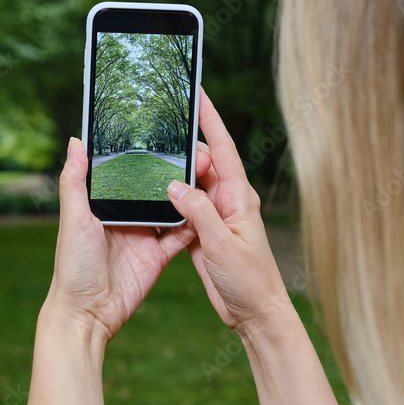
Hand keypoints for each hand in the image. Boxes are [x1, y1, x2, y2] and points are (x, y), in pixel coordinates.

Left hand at [45, 136, 210, 342]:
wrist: (87, 313)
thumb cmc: (72, 266)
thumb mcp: (72, 219)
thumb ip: (75, 181)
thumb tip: (76, 141)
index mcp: (104, 204)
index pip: (127, 172)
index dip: (143, 155)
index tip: (162, 134)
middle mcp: (126, 217)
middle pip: (154, 188)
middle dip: (173, 172)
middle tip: (196, 152)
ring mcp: (144, 236)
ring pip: (172, 209)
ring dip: (188, 195)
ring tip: (207, 174)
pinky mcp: (158, 256)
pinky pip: (181, 237)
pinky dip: (195, 226)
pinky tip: (209, 211)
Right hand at [167, 89, 293, 338]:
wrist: (255, 314)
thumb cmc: (249, 280)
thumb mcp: (221, 244)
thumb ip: (197, 212)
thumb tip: (173, 185)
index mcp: (239, 196)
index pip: (221, 148)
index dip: (209, 118)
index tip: (197, 91)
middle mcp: (228, 201)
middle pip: (201, 163)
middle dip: (181, 148)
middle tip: (157, 135)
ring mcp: (215, 216)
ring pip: (189, 185)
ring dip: (171, 175)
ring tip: (148, 160)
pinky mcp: (203, 233)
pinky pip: (183, 208)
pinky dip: (168, 201)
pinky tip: (151, 195)